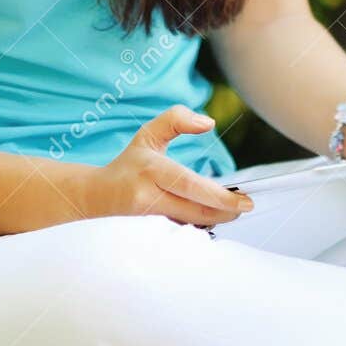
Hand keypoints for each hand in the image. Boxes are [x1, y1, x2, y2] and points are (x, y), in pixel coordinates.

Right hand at [90, 106, 254, 226]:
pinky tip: (216, 215)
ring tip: (235, 210)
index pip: (190, 185)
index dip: (219, 196)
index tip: (244, 200)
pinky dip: (202, 221)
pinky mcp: (155, 226)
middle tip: (246, 207)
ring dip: (217, 218)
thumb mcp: (149, 133)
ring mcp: (152, 215)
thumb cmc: (129, 162)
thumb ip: (176, 119)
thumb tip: (209, 123)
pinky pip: (184, 226)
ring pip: (192, 221)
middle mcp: (150, 195)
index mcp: (151, 169)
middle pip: (195, 209)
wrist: (99, 195)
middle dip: (225, 211)